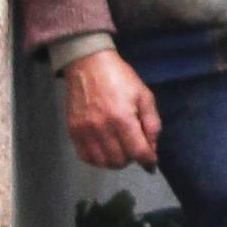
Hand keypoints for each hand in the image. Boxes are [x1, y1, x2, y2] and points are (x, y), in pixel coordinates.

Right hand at [61, 45, 161, 171]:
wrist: (88, 64)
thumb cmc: (120, 78)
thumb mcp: (144, 95)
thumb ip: (152, 123)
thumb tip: (152, 149)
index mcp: (123, 118)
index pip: (138, 152)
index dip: (148, 160)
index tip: (151, 160)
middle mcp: (102, 128)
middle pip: (121, 161)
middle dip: (132, 158)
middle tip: (133, 147)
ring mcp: (85, 131)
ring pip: (103, 162)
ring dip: (115, 160)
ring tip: (119, 148)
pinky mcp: (73, 131)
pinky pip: (86, 157)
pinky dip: (98, 159)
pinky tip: (104, 149)